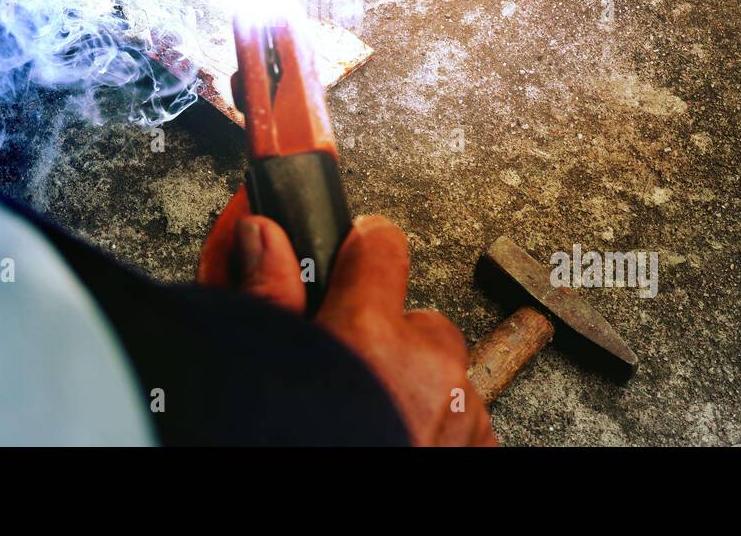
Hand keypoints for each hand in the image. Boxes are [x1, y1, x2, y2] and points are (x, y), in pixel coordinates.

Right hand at [198, 188, 496, 445]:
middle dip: (388, 338)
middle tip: (345, 374)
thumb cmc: (293, 439)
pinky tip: (398, 442)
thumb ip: (267, 297)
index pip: (382, 247)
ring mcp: (462, 416)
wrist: (341, 516)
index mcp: (372, 336)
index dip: (361, 248)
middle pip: (419, 320)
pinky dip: (438, 426)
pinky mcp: (478, 451)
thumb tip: (262, 232)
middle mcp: (430, 370)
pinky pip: (464, 421)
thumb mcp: (266, 369)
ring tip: (369, 421)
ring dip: (415, 388)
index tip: (351, 253)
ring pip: (445, 374)